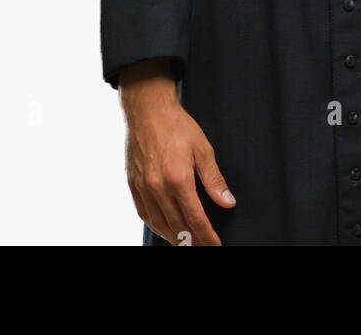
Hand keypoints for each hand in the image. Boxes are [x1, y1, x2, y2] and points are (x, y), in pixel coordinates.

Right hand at [119, 60, 234, 245]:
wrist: (148, 111)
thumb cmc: (177, 126)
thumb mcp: (203, 149)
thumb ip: (214, 180)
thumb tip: (227, 201)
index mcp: (178, 179)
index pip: (195, 218)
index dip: (207, 236)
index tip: (215, 245)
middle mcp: (157, 188)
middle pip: (177, 226)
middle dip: (193, 241)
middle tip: (204, 247)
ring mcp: (143, 188)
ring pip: (159, 224)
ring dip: (174, 238)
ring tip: (188, 244)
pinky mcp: (133, 185)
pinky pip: (144, 214)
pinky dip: (156, 227)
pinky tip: (166, 230)